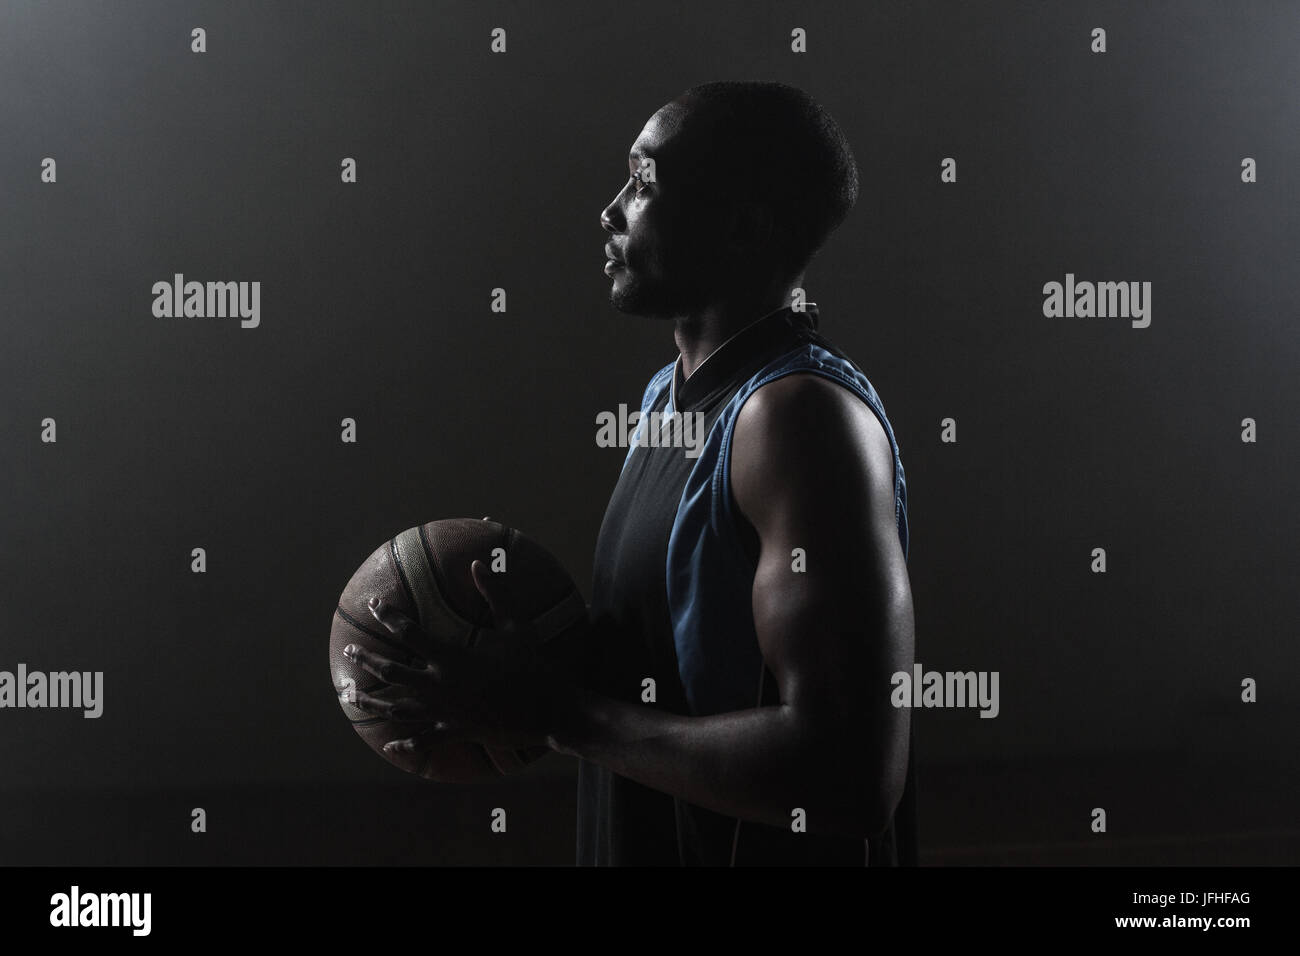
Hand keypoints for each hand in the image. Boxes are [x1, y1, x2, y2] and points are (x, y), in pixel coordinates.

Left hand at [343, 559, 581, 752]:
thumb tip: (478, 563)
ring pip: (396, 708)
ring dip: (370, 702)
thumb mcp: (516, 625)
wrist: (549, 710)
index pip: (409, 633)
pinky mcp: (455, 732)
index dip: (388, 616)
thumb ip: (494, 593)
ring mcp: (445, 712)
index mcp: (451, 657)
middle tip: (348, 652)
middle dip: (365, 660)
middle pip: (390, 671)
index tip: (374, 605)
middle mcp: (440, 685)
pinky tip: (389, 744)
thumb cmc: (533, 664)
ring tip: (350, 696)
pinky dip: (405, 743)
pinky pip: (423, 739)